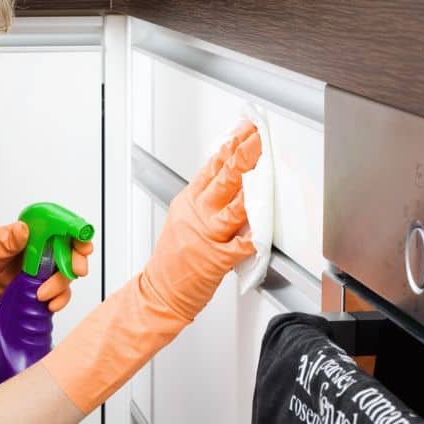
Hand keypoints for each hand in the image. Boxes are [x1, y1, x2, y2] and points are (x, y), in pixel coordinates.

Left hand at [0, 221, 93, 321]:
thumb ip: (2, 243)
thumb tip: (23, 230)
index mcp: (22, 234)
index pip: (56, 225)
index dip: (74, 231)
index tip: (82, 243)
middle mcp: (33, 249)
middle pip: (67, 248)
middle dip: (75, 259)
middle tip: (75, 271)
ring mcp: (36, 268)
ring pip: (63, 271)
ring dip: (62, 284)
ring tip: (45, 296)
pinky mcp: (35, 286)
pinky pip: (56, 291)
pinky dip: (58, 298)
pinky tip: (50, 305)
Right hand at [41, 121, 260, 413]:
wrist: (160, 292)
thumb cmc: (175, 260)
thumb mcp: (185, 218)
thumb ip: (208, 199)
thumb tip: (231, 178)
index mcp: (189, 202)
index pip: (213, 167)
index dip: (231, 147)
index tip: (246, 130)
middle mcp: (197, 215)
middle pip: (223, 180)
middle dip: (243, 157)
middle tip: (257, 140)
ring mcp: (206, 237)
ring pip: (232, 208)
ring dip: (251, 191)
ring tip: (264, 174)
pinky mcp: (215, 260)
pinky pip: (239, 246)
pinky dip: (252, 239)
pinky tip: (263, 230)